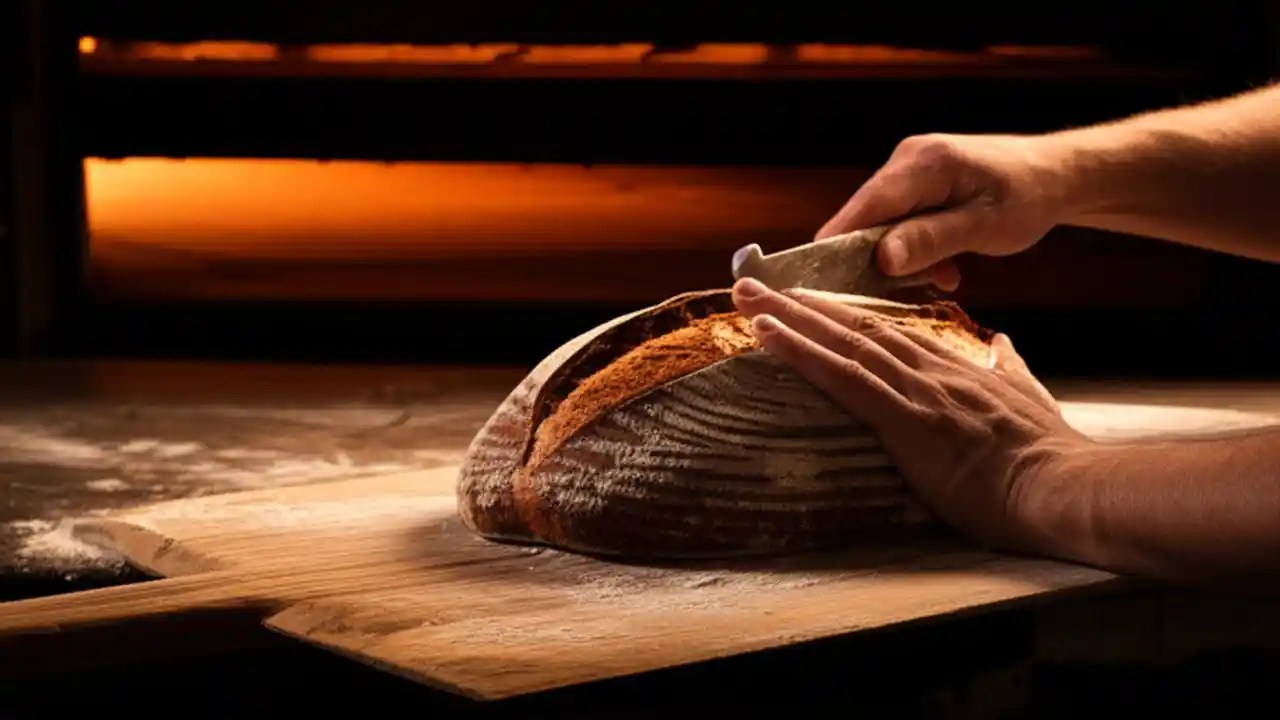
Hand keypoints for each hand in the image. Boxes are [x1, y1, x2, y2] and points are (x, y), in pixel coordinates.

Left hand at [731, 277, 1091, 550]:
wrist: (1065, 487)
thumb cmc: (1049, 456)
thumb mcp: (1031, 399)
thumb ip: (1010, 369)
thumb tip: (1002, 345)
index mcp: (953, 368)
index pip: (887, 331)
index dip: (843, 313)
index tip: (807, 298)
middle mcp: (929, 369)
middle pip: (855, 326)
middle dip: (801, 303)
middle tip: (754, 283)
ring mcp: (916, 390)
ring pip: (841, 342)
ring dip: (787, 316)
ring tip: (746, 296)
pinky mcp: (906, 419)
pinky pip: (843, 379)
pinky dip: (800, 353)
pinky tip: (767, 335)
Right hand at [816, 133, 1072, 291]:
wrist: (1058, 175)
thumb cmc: (1030, 197)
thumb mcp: (985, 226)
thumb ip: (931, 240)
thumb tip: (881, 259)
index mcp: (923, 163)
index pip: (865, 207)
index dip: (837, 245)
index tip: (820, 283)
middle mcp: (906, 161)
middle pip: (866, 219)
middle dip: (879, 259)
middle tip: (907, 291)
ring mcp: (909, 172)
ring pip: (882, 227)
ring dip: (905, 259)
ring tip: (945, 274)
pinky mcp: (916, 187)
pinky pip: (898, 225)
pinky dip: (916, 251)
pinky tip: (946, 267)